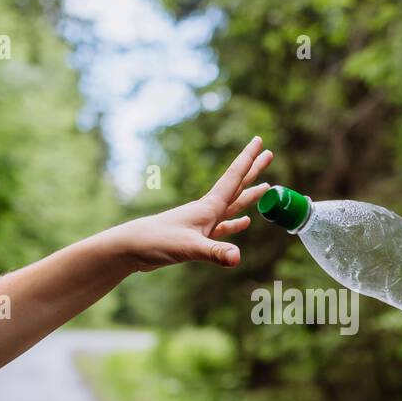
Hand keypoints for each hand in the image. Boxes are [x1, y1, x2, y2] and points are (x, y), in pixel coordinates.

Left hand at [116, 137, 273, 271]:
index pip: (234, 178)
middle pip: (237, 186)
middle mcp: (207, 210)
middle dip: (253, 171)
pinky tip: (244, 222)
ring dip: (249, 196)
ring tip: (266, 188)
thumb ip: (215, 252)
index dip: (249, 160)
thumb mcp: (189, 248)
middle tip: (269, 154)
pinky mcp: (197, 237)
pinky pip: (223, 228)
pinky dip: (234, 224)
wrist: (132, 248)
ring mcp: (202, 223)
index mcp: (208, 207)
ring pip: (232, 205)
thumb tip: (237, 258)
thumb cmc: (157, 242)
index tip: (260, 142)